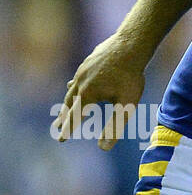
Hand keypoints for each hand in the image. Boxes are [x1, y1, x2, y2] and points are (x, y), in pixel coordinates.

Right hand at [55, 32, 148, 149]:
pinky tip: (72, 86)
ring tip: (64, 111)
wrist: (130, 45)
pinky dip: (73, 88)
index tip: (60, 139)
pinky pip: (77, 78)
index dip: (68, 129)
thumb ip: (114, 127)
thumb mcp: (126, 106)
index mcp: (87, 95)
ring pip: (72, 90)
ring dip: (68, 103)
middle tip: (57, 128)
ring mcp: (82, 71)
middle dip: (64, 117)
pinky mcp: (88, 62)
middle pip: (69, 104)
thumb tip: (103, 148)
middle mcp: (80, 83)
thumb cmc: (131, 77)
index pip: (75, 117)